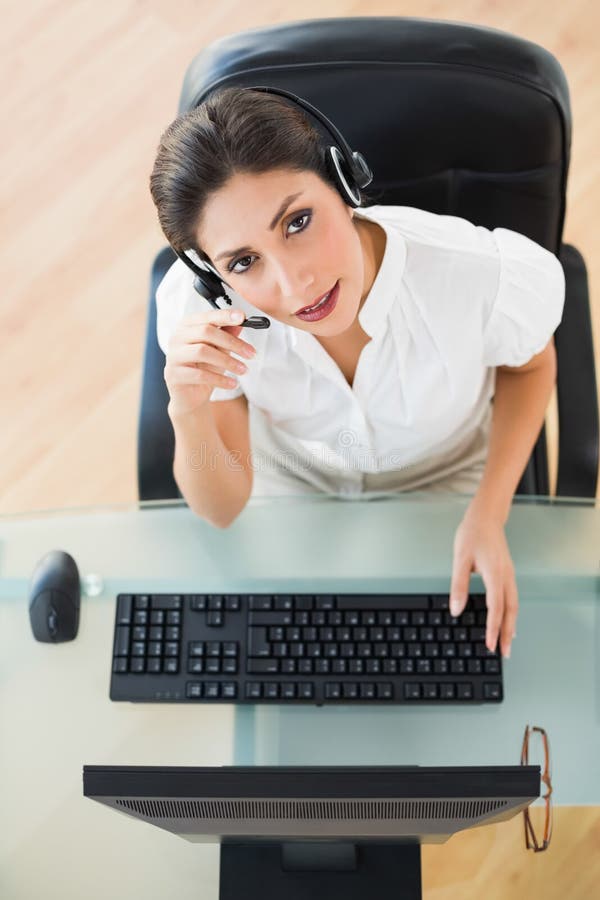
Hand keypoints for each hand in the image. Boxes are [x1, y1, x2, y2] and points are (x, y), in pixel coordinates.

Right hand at [164, 307, 255, 418]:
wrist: (190, 396)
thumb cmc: (203, 368)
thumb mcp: (218, 350)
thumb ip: (226, 335)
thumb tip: (241, 322)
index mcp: (187, 326)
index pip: (207, 316)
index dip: (225, 316)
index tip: (242, 317)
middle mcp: (177, 338)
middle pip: (206, 332)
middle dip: (232, 342)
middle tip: (251, 353)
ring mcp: (173, 356)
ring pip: (203, 352)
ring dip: (228, 361)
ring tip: (244, 370)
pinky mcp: (174, 375)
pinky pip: (200, 375)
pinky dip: (220, 379)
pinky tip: (233, 383)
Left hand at [449, 500, 517, 658]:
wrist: (486, 517)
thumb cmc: (472, 534)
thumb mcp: (460, 559)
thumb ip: (459, 585)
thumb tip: (456, 609)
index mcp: (495, 574)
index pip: (496, 607)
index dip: (493, 628)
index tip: (490, 644)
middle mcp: (506, 577)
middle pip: (510, 611)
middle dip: (507, 633)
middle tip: (504, 653)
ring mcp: (509, 575)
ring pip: (514, 606)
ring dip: (511, 626)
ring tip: (507, 643)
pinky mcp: (507, 573)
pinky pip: (512, 598)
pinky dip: (511, 613)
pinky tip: (508, 620)